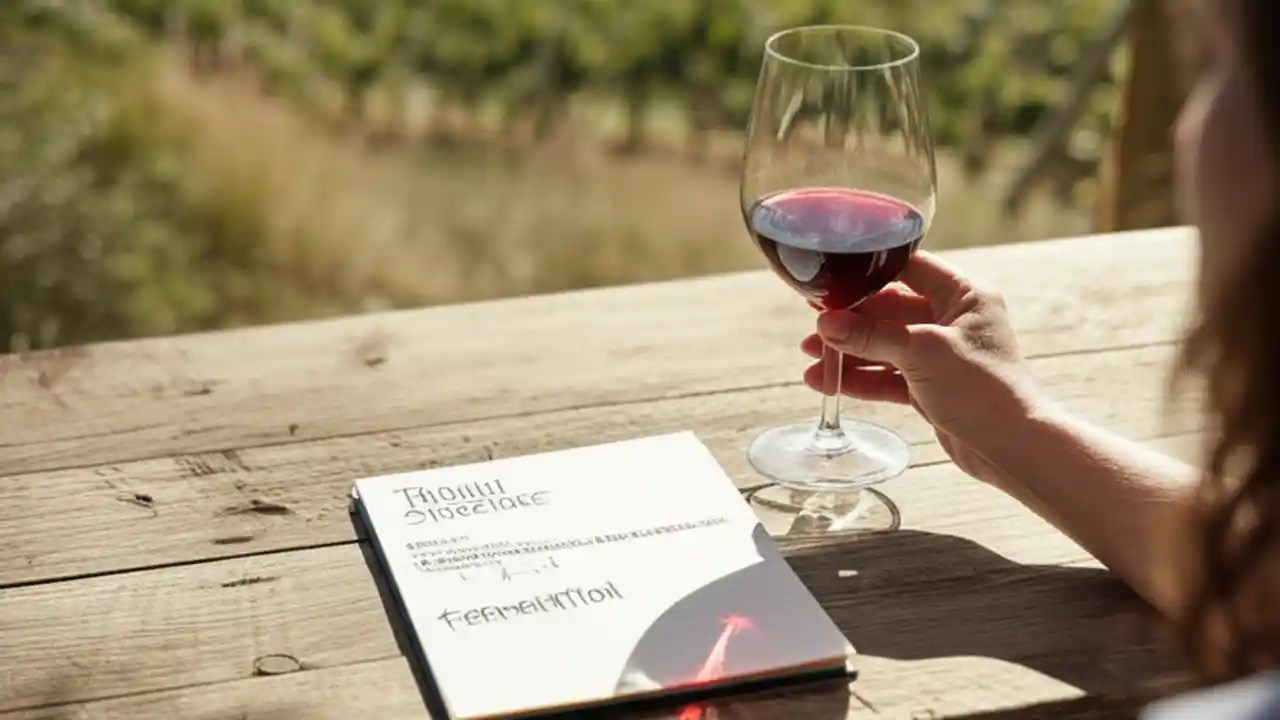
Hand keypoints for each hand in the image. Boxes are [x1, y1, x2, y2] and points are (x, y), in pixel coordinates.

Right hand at [801, 251, 1051, 488]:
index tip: (831, 283)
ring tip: (813, 363)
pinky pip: (889, 376)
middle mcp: (954, 319)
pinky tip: (829, 383)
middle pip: (891, 310)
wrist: (1013, 449)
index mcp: (965, 295)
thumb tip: (826, 323)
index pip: (909, 268)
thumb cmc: (984, 390)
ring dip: (850, 354)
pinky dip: (862, 379)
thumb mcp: (923, 353)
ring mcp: (942, 354)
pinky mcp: (932, 386)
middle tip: (814, 328)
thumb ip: (872, 335)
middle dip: (851, 322)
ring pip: (886, 346)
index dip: (869, 274)